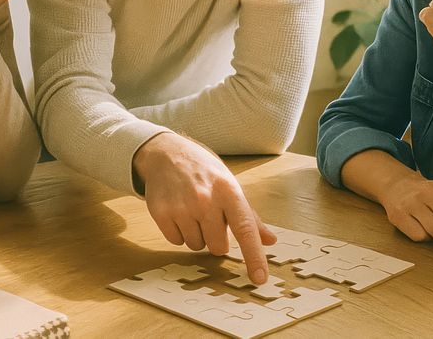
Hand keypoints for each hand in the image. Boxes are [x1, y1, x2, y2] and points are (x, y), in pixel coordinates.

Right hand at [132, 133, 276, 282]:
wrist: (167, 154)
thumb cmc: (205, 172)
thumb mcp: (230, 185)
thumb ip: (250, 216)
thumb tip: (270, 241)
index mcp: (228, 191)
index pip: (245, 230)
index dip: (254, 256)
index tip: (259, 279)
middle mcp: (205, 199)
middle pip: (218, 247)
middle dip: (216, 239)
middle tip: (210, 217)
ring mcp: (182, 207)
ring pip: (196, 246)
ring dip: (197, 235)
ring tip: (192, 210)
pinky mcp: (162, 213)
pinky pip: (177, 241)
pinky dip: (179, 232)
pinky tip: (178, 211)